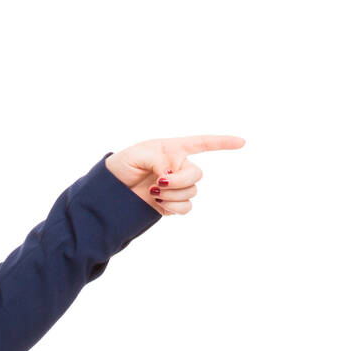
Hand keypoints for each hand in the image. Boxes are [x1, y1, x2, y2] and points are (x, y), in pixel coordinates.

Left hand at [106, 135, 245, 215]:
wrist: (108, 193)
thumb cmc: (121, 167)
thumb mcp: (138, 154)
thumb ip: (160, 159)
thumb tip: (173, 174)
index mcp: (173, 149)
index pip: (203, 143)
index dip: (223, 142)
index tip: (242, 142)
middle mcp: (178, 167)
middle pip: (197, 174)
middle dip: (180, 180)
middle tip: (160, 182)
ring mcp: (175, 187)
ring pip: (192, 192)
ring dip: (173, 194)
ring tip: (154, 192)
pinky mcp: (170, 204)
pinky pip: (185, 208)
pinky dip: (173, 207)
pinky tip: (159, 203)